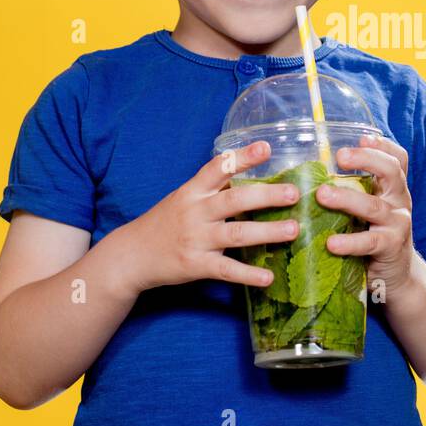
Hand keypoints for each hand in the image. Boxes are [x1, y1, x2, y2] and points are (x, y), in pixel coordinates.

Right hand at [117, 140, 301, 294]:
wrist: (132, 255)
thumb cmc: (165, 222)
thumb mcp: (184, 197)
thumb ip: (213, 187)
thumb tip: (251, 172)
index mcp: (193, 191)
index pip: (219, 168)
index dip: (242, 157)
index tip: (266, 148)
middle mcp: (195, 212)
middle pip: (234, 200)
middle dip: (266, 196)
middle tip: (293, 193)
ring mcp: (196, 239)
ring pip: (236, 234)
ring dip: (267, 231)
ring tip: (293, 229)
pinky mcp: (196, 265)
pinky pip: (226, 270)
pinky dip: (248, 274)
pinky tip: (268, 277)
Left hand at [314, 133, 415, 301]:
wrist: (396, 276)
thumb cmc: (374, 236)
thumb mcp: (369, 210)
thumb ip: (353, 191)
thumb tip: (310, 175)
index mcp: (393, 188)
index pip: (397, 159)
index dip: (383, 146)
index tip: (362, 138)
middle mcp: (399, 201)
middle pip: (391, 171)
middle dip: (366, 160)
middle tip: (339, 156)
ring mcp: (397, 224)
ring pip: (374, 206)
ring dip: (347, 199)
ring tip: (322, 195)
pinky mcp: (391, 248)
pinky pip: (370, 242)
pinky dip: (350, 242)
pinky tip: (331, 243)